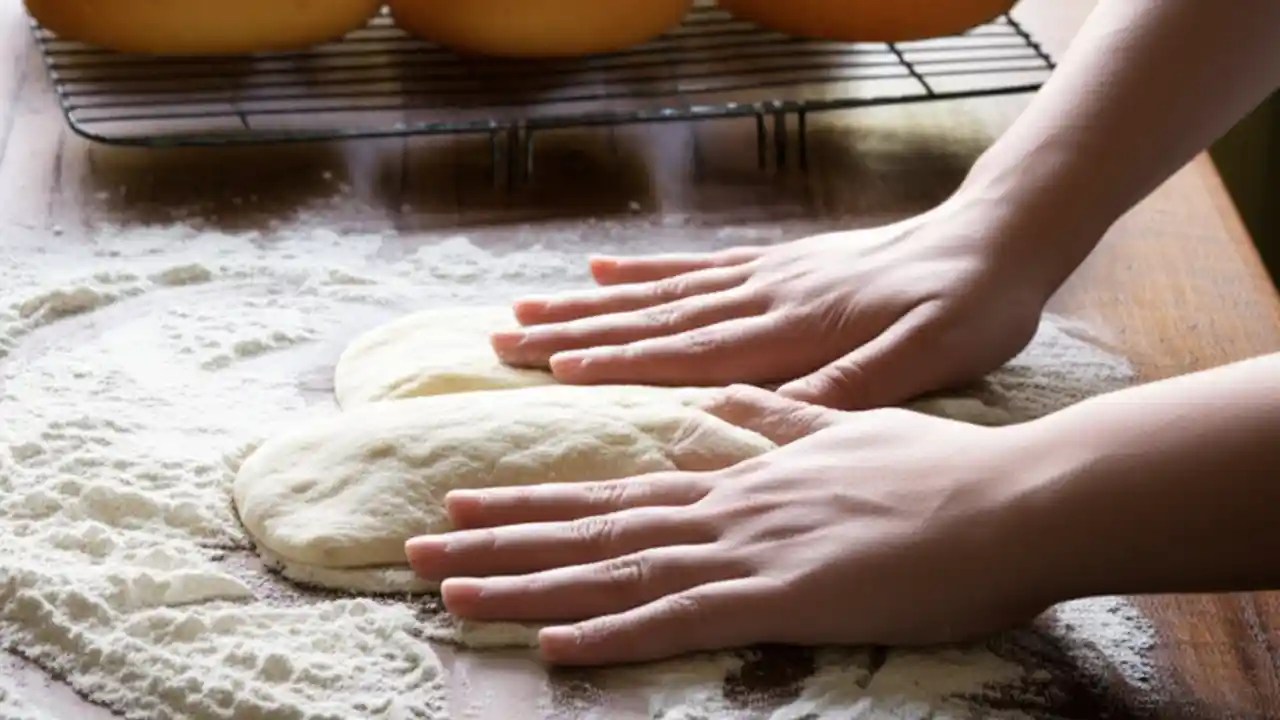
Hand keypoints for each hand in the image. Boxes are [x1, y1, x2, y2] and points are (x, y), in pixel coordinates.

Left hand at [405, 387, 1052, 665]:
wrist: (1010, 496)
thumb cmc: (940, 473)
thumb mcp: (849, 429)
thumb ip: (780, 417)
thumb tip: (727, 396)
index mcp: (738, 479)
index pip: (618, 493)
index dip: (540, 500)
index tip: (474, 498)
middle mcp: (724, 510)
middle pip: (591, 528)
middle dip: (500, 538)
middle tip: (418, 545)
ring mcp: (747, 551)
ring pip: (613, 570)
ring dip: (527, 583)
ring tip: (449, 586)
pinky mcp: (781, 597)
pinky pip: (678, 620)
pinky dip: (610, 634)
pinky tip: (551, 645)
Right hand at [491, 203, 1052, 409]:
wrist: (998, 239)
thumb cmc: (969, 309)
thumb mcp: (925, 359)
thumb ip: (846, 387)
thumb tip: (768, 418)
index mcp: (793, 330)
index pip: (686, 349)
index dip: (617, 360)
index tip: (550, 367)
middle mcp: (765, 297)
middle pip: (653, 316)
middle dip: (577, 329)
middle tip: (506, 336)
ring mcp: (769, 276)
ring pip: (663, 292)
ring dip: (593, 302)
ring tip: (530, 305)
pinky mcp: (782, 264)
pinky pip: (699, 267)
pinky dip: (647, 270)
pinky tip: (609, 266)